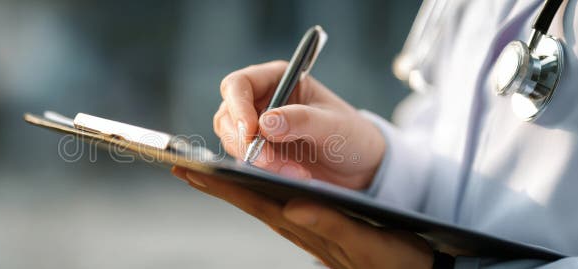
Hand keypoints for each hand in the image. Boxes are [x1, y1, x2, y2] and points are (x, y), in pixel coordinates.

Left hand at [172, 167, 432, 268]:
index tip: (191, 170)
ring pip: (260, 202)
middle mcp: (298, 227)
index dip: (222, 186)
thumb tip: (292, 207)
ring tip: (206, 171)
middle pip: (249, 200)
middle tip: (182, 165)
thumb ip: (331, 226)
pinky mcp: (317, 227)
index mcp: (306, 227)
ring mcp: (306, 228)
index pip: (254, 202)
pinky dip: (258, 192)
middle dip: (216, 183)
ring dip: (232, 186)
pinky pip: (278, 206)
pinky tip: (252, 184)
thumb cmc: (395, 258)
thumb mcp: (368, 242)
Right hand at [216, 60, 384, 188]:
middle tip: (269, 162)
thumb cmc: (350, 135)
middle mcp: (261, 100)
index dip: (238, 106)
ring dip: (258, 160)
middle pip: (228, 116)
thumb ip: (302, 120)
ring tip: (294, 172)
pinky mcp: (257, 153)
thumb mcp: (333, 126)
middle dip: (246, 142)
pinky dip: (263, 172)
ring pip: (233, 141)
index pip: (239, 84)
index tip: (251, 131)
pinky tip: (291, 176)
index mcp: (278, 79)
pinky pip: (244, 162)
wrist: (360, 167)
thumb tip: (265, 123)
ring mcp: (256, 128)